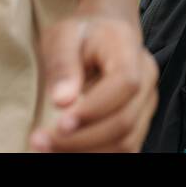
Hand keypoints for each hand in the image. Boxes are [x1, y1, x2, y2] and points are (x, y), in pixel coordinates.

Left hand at [30, 15, 157, 151]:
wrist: (104, 32)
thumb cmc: (81, 33)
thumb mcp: (63, 36)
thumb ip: (62, 64)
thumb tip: (62, 100)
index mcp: (129, 49)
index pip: (125, 84)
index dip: (95, 109)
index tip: (59, 123)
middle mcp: (147, 77)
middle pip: (125, 120)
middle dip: (80, 139)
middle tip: (39, 141)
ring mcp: (147, 102)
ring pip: (126, 142)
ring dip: (86, 152)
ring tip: (47, 147)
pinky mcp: (139, 120)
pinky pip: (124, 148)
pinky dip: (95, 154)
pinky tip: (67, 150)